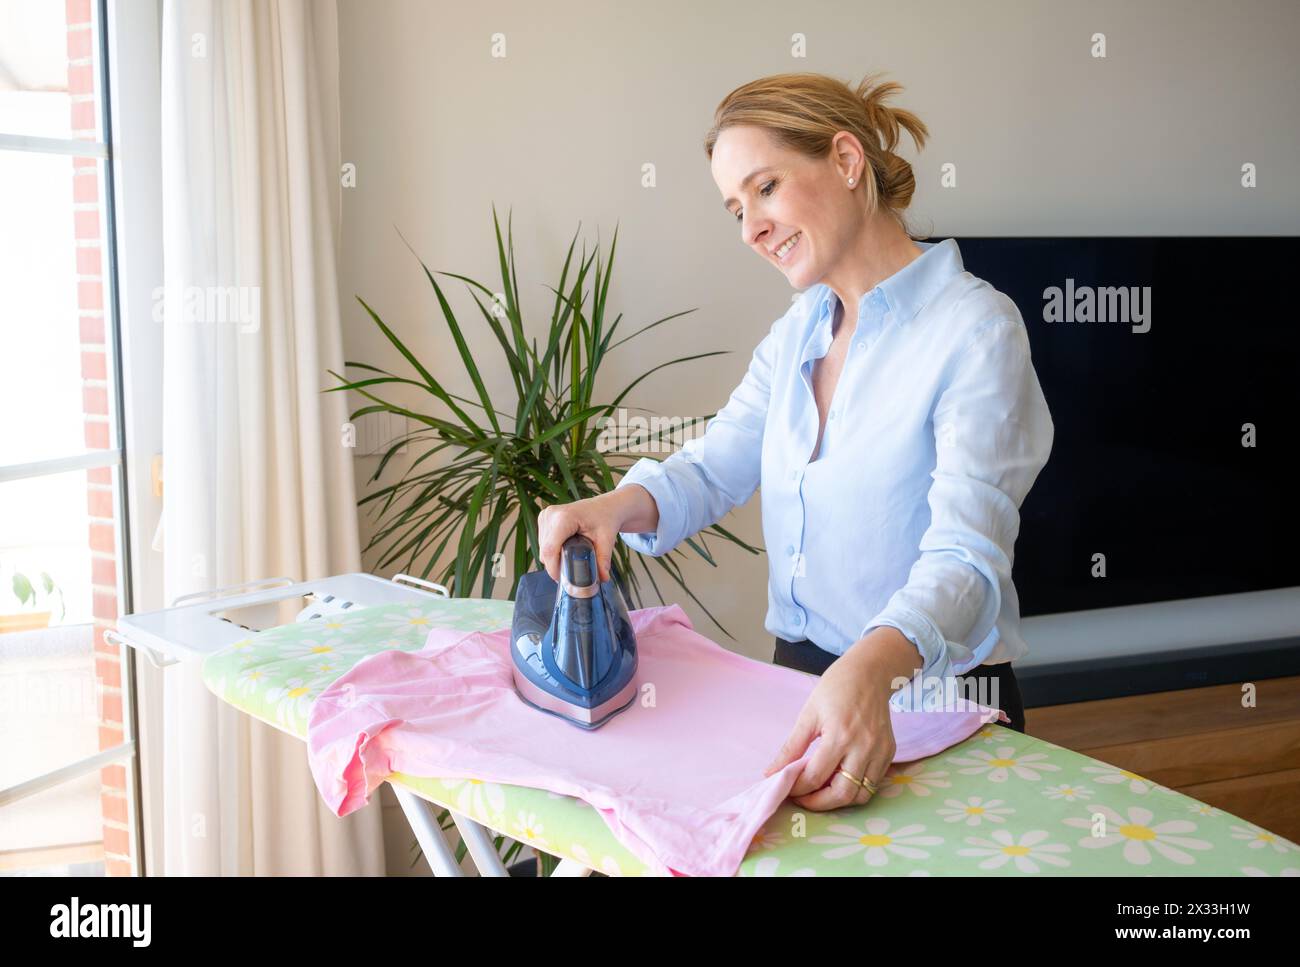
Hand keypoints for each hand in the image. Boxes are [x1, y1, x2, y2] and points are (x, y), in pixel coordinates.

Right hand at [537, 493, 623, 583]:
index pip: (550, 549)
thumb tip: (603, 578)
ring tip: (570, 560)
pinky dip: (552, 550)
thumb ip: (603, 559)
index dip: (553, 568)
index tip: (563, 579)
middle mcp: (551, 514)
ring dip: (553, 558)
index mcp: (564, 517)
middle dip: (555, 565)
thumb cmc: (605, 518)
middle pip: (544, 551)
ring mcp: (545, 515)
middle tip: (571, 573)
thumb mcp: (606, 539)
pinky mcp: (544, 518)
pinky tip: (565, 550)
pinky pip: (543, 542)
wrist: (605, 506)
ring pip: (542, 548)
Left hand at [762, 646, 897, 810]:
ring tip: (820, 791)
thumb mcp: (808, 714)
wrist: (870, 672)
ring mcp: (880, 752)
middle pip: (842, 794)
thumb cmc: (835, 688)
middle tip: (802, 798)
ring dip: (838, 800)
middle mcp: (863, 747)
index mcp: (840, 735)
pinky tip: (839, 778)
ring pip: (861, 795)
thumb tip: (771, 772)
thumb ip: (791, 747)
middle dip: (818, 803)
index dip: (797, 788)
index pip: (815, 776)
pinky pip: (873, 783)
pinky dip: (855, 788)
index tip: (786, 789)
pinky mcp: (889, 752)